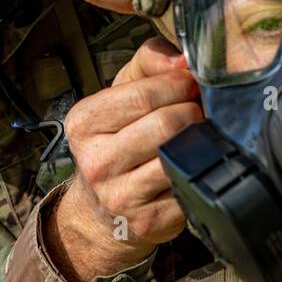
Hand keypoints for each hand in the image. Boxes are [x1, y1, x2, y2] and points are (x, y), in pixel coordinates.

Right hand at [43, 38, 202, 281]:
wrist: (104, 210)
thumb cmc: (118, 138)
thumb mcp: (122, 92)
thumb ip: (149, 62)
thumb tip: (183, 59)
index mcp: (83, 123)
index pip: (143, 95)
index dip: (177, 85)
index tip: (186, 85)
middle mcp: (95, 162)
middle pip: (166, 124)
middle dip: (190, 112)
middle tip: (194, 112)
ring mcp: (121, 197)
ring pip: (180, 155)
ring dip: (199, 141)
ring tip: (194, 136)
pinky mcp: (149, 222)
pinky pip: (189, 185)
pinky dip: (197, 172)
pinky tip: (189, 167)